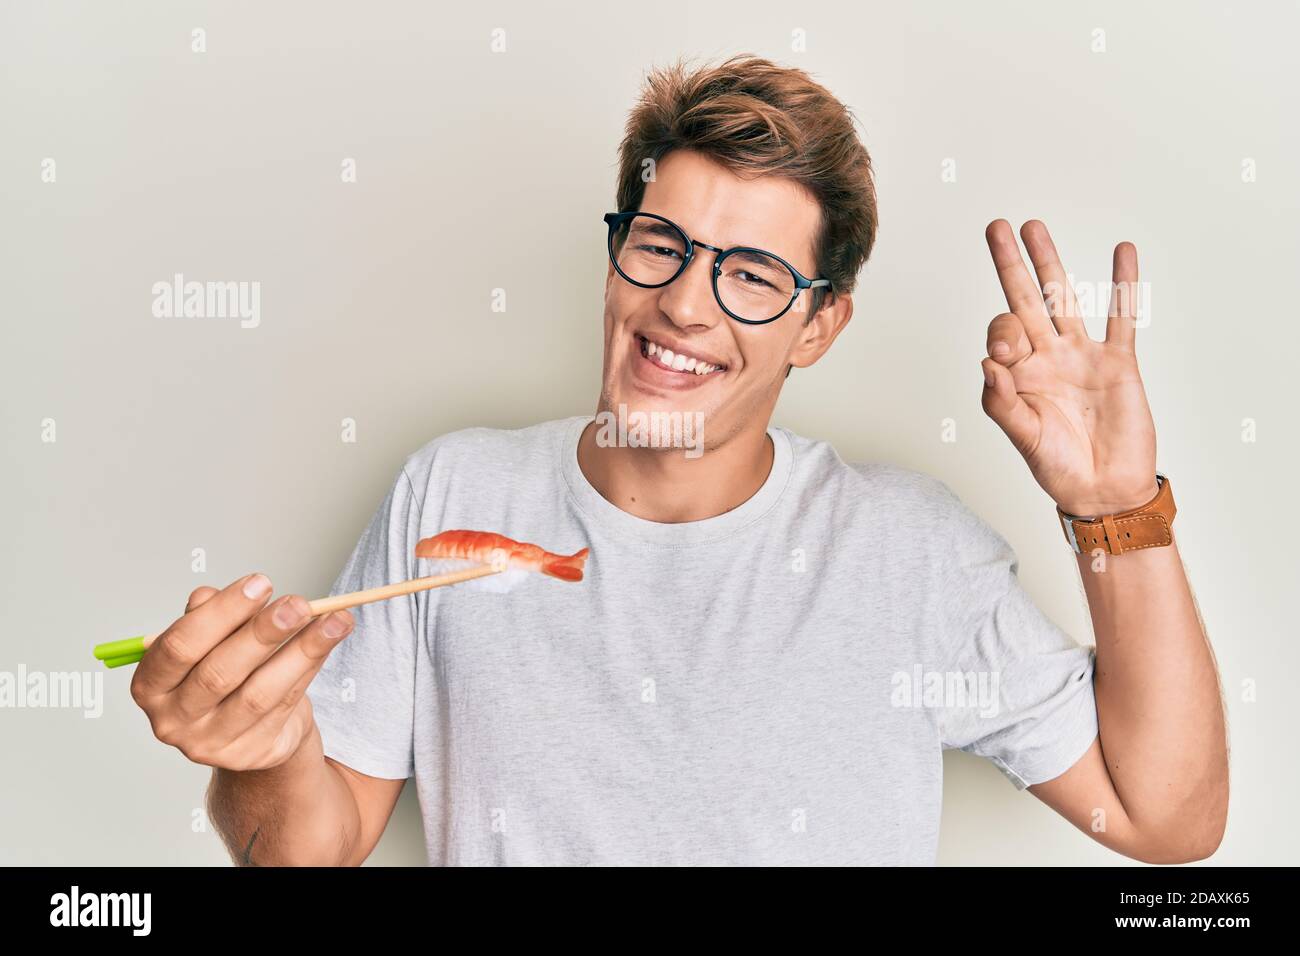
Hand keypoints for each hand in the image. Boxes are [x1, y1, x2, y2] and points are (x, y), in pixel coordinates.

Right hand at [130, 574, 353, 770]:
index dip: (221, 613)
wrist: (248, 724)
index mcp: (151, 685)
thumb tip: (212, 594)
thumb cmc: (225, 670)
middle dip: (262, 634)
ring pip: (260, 693)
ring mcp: (211, 744)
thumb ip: (211, 617)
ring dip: (301, 651)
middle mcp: (174, 720)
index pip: (179, 647)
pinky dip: (311, 668)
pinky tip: (329, 641)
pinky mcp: (252, 753)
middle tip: (297, 603)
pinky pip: (286, 705)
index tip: (260, 583)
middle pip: (219, 674)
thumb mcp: (212, 640)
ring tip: (334, 620)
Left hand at [981, 219, 1158, 515]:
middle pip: (1025, 300)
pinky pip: (1122, 317)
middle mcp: (1046, 358)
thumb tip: (987, 363)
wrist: (1104, 490)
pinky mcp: (1118, 363)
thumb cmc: (1058, 468)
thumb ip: (1002, 403)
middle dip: (1011, 264)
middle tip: (997, 227)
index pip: (1002, 334)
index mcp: (1018, 375)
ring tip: (1034, 228)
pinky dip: (1124, 285)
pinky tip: (1123, 252)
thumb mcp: (1023, 439)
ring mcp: (1081, 356)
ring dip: (1050, 264)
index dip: (1000, 332)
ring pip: (1063, 298)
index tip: (1005, 353)